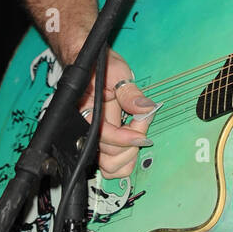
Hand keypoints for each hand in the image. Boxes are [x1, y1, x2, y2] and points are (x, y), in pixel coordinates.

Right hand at [76, 48, 158, 178]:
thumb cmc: (99, 66)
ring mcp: (95, 139)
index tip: (142, 131)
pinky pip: (111, 163)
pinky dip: (124, 160)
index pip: (106, 137)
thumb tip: (146, 108)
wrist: (91, 64)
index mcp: (86, 114)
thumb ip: (130, 94)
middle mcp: (88, 131)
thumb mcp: (117, 73)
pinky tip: (133, 142)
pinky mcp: (103, 142)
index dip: (127, 137)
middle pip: (108, 157)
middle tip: (140, 125)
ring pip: (109, 167)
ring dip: (127, 157)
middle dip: (130, 145)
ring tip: (137, 136)